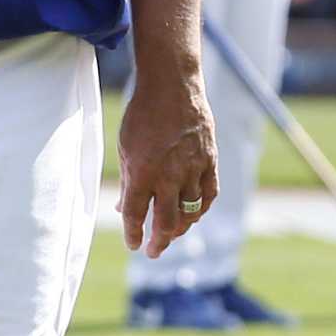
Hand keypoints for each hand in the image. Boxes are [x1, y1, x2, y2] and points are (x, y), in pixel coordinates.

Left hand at [115, 71, 216, 257]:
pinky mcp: (210, 161)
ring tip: (172, 234)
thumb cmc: (142, 115)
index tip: (133, 245)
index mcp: (142, 172)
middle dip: (159, 241)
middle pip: (166, 222)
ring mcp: (193, 169)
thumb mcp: (125, 148)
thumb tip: (125, 208)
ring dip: (180, 229)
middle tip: (154, 250)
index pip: (136, 215)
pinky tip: (194, 214)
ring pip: (190, 213)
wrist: (172, 85)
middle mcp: (169, 175)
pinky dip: (202, 210)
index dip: (134, 235)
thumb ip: (129, 181)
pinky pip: (209, 195)